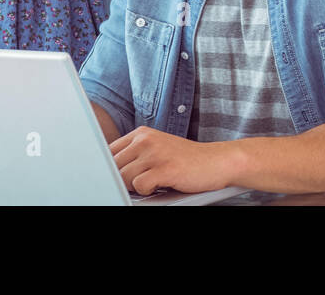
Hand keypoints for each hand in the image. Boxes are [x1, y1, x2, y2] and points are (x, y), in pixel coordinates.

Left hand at [110, 125, 237, 194]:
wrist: (217, 161)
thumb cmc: (186, 161)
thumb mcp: (157, 150)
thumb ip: (134, 156)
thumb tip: (107, 172)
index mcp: (141, 133)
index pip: (108, 152)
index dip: (109, 169)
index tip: (112, 178)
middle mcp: (145, 139)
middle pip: (113, 166)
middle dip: (121, 180)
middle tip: (141, 183)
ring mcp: (155, 153)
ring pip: (123, 177)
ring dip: (135, 187)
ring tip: (153, 183)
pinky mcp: (165, 168)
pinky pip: (139, 186)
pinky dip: (147, 191)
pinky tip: (161, 185)